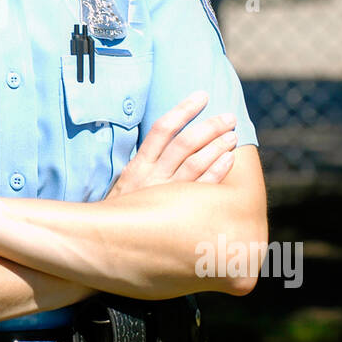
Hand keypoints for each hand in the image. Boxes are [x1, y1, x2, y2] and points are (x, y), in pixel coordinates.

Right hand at [106, 92, 236, 199]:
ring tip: (232, 135)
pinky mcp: (177, 212)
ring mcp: (166, 194)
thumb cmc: (123, 211)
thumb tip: (169, 138)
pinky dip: (217, 172)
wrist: (109, 245)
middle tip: (228, 117)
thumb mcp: (127, 183)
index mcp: (138, 165)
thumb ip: (147, 162)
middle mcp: (152, 177)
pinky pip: (201, 189)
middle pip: (184, 143)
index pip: (162, 128)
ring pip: (195, 163)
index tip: (202, 96)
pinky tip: (228, 159)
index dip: (183, 109)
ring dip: (217, 146)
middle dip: (209, 126)